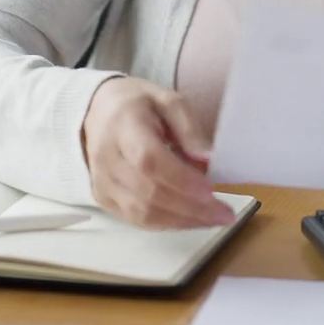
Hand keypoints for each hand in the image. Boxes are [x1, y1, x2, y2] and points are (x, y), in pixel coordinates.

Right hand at [80, 77, 234, 230]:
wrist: (98, 111)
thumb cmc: (138, 105)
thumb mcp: (168, 101)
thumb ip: (189, 128)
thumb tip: (208, 158)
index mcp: (123, 126)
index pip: (149, 160)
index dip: (180, 179)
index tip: (211, 191)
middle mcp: (107, 157)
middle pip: (148, 192)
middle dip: (191, 207)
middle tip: (225, 213)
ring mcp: (102, 181)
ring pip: (142, 212)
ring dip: (182, 220)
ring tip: (213, 219)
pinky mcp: (103, 198)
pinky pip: (136, 219)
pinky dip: (167, 223)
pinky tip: (190, 220)